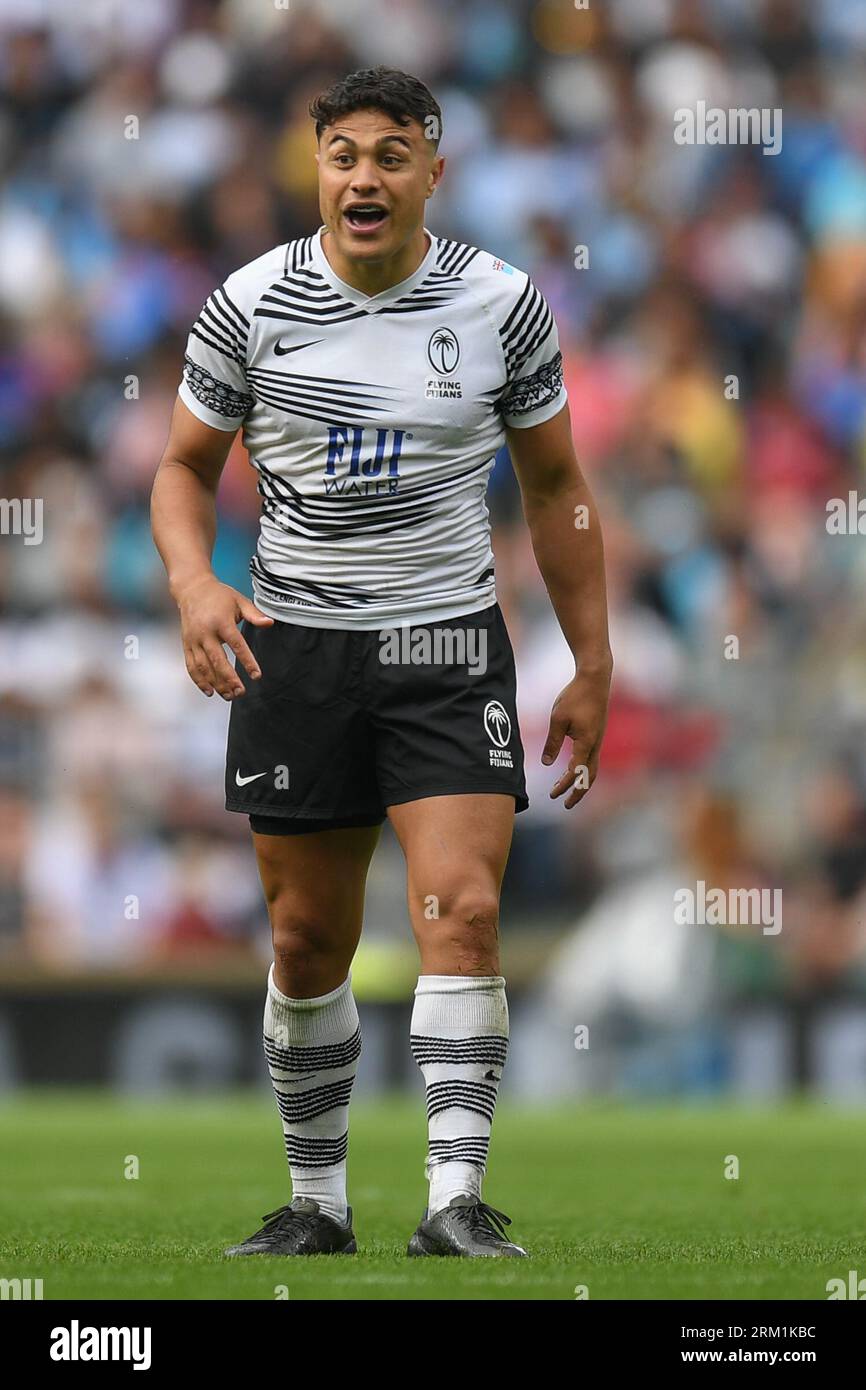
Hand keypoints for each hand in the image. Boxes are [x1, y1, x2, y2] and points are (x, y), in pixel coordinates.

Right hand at [175, 574, 272, 698]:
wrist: (191, 589)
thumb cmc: (219, 596)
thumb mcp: (239, 601)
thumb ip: (254, 614)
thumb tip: (270, 623)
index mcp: (221, 621)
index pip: (237, 645)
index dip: (247, 661)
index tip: (256, 675)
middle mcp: (205, 632)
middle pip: (217, 661)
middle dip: (229, 679)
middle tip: (241, 692)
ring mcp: (193, 640)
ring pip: (203, 667)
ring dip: (216, 684)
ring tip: (229, 696)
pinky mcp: (186, 645)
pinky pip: (191, 666)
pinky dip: (199, 680)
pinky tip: (209, 692)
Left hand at [542, 664, 611, 808]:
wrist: (595, 679)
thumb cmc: (575, 696)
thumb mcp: (557, 719)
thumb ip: (553, 742)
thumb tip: (546, 763)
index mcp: (586, 743)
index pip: (575, 772)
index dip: (564, 785)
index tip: (553, 795)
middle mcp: (595, 745)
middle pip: (590, 777)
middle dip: (578, 792)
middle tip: (566, 805)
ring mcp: (598, 740)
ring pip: (592, 769)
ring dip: (581, 782)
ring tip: (567, 789)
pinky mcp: (597, 735)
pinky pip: (591, 759)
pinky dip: (583, 770)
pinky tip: (571, 768)